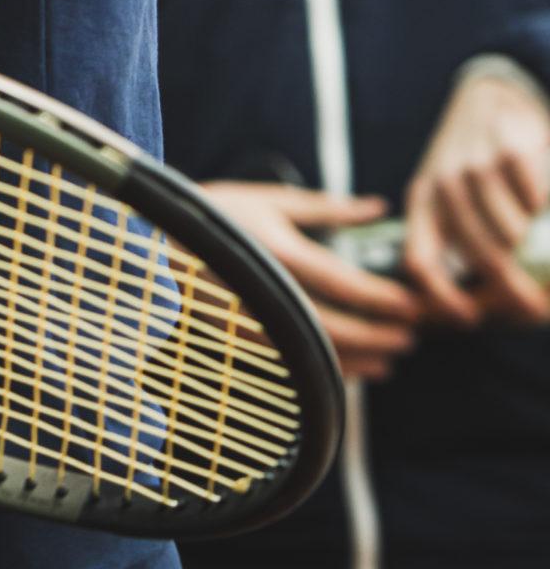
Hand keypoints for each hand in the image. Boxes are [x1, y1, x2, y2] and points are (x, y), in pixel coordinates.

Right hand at [200, 182, 422, 379]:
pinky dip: (325, 369)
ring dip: (360, 359)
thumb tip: (378, 207)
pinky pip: (292, 364)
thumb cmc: (217, 212)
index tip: (413, 305)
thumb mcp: (271, 200)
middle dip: (380, 336)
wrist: (155, 241)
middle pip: (336, 327)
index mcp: (279, 252)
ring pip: (315, 353)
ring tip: (390, 359)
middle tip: (412, 337)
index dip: (384, 299)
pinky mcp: (237, 340)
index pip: (345, 284)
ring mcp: (250, 321)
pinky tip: (350, 367)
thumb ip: (329, 209)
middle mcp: (267, 290)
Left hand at [401, 71, 549, 327]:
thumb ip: (460, 252)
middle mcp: (442, 184)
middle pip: (479, 257)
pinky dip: (544, 210)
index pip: (419, 261)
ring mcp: (475, 165)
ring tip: (540, 245)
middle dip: (514, 292)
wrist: (492, 100)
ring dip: (534, 250)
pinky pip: (536, 202)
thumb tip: (478, 315)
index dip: (442, 300)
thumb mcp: (452, 202)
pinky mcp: (509, 149)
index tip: (469, 320)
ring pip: (512, 235)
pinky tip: (540, 203)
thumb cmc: (474, 166)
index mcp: (422, 202)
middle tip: (538, 307)